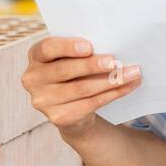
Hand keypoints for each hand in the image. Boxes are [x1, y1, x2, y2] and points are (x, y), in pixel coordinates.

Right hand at [20, 36, 141, 142]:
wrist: (71, 109)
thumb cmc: (74, 74)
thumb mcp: (71, 59)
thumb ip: (81, 52)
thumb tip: (111, 47)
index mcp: (36, 57)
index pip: (46, 48)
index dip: (67, 47)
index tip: (89, 47)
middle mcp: (33, 79)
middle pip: (64, 70)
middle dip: (93, 65)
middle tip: (115, 62)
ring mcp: (43, 101)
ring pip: (81, 88)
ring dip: (110, 80)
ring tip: (132, 73)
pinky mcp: (58, 118)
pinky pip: (90, 104)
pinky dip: (113, 94)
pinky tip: (128, 86)